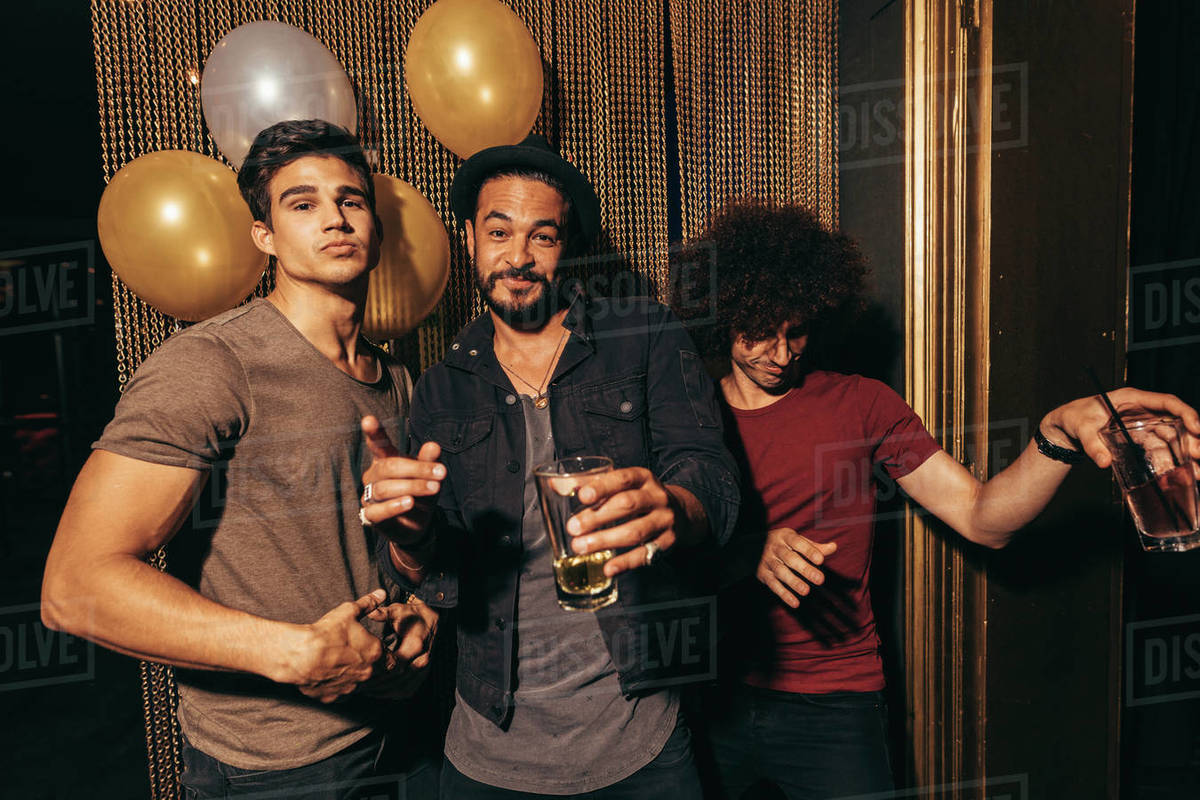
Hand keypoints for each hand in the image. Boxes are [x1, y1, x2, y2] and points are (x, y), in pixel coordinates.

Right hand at [275, 589, 386, 703]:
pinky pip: (341, 693)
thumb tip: (381, 594)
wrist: (300, 655)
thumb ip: (367, 604)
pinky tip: (331, 675)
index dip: (384, 653)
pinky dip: (339, 686)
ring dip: (357, 676)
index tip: (375, 648)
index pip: (391, 659)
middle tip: (358, 655)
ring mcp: (351, 688)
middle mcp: (367, 674)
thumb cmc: (325, 633)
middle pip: (378, 674)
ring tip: (343, 664)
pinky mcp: (334, 697)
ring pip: (361, 685)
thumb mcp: (348, 611)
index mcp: (375, 653)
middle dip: (372, 666)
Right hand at [359, 415, 444, 543]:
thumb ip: (429, 462)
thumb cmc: (420, 493)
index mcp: (385, 460)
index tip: (368, 419)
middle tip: (442, 472)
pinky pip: (377, 511)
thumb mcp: (429, 476)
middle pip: (390, 467)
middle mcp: (374, 475)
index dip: (373, 433)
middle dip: (418, 469)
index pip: (378, 444)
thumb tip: (434, 445)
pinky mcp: (371, 516)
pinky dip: (394, 506)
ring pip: (384, 488)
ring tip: (433, 488)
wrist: (416, 526)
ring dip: (412, 487)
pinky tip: (409, 502)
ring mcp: (369, 496)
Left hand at [359, 597, 437, 699]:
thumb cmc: (413, 615)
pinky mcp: (422, 675)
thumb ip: (384, 613)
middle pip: (396, 679)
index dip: (377, 669)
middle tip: (359, 683)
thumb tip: (372, 612)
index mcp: (415, 645)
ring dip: (383, 691)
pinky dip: (392, 693)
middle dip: (377, 682)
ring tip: (366, 690)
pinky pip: (406, 690)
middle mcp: (421, 659)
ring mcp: (423, 669)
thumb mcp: (398, 610)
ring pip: (401, 688)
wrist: (431, 619)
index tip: (362, 669)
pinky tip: (379, 692)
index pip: (394, 663)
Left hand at [566, 466, 679, 576]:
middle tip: (573, 527)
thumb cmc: (640, 496)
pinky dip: (625, 563)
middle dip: (597, 517)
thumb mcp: (623, 484)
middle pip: (627, 505)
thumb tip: (556, 486)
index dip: (602, 487)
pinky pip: (645, 555)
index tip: (581, 496)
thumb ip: (591, 484)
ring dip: (605, 540)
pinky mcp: (667, 543)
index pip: (622, 479)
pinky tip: (608, 568)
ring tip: (580, 547)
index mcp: (643, 478)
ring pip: (634, 531)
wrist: (681, 512)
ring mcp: (664, 520)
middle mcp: (657, 497)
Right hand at [755, 528, 837, 608]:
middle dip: (804, 569)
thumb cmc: (783, 544)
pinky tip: (795, 602)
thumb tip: (834, 547)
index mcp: (785, 537)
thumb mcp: (796, 540)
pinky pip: (773, 585)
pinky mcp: (763, 574)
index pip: (798, 542)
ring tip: (806, 591)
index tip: (821, 560)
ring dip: (793, 582)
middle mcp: (775, 548)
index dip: (809, 551)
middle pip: (790, 559)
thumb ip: (814, 546)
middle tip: (820, 579)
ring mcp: (768, 561)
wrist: (753, 546)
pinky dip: (783, 594)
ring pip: (781, 572)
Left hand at [1042, 387, 1199, 472]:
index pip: (1166, 402)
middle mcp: (1142, 411)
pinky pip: (1159, 449)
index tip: (1197, 428)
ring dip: (1185, 453)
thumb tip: (1104, 461)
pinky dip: (1170, 461)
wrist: (1066, 427)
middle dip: (1191, 438)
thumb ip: (1092, 443)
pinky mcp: (1139, 439)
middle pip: (1174, 422)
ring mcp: (1142, 425)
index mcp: (1132, 399)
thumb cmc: (1074, 417)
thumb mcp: (1081, 427)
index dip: (1185, 413)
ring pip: (1171, 438)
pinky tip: (1179, 475)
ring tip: (1197, 472)